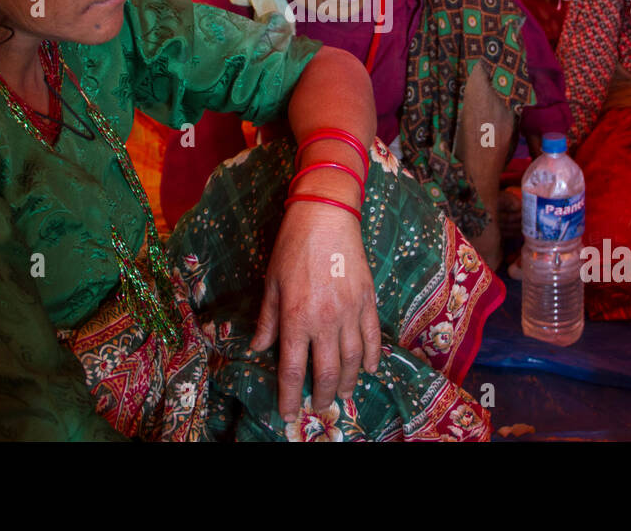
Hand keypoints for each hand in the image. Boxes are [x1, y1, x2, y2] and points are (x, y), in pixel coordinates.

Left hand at [250, 202, 380, 422]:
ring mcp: (350, 312)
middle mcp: (325, 321)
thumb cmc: (292, 247)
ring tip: (342, 394)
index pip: (292, 369)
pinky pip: (373, 336)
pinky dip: (373, 356)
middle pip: (326, 372)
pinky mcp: (368, 301)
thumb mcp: (271, 283)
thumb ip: (268, 320)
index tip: (288, 414)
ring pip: (352, 360)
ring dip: (347, 382)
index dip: (289, 396)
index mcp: (296, 318)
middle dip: (321, 396)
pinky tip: (369, 369)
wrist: (326, 216)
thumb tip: (257, 348)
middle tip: (318, 407)